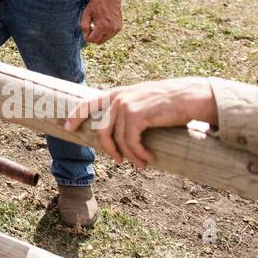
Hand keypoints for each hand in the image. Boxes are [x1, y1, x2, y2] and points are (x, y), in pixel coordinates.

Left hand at [63, 77, 216, 169]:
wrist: (190, 96)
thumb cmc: (170, 102)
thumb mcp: (144, 101)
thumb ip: (129, 110)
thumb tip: (118, 131)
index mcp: (118, 93)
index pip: (88, 102)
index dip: (76, 115)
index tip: (67, 127)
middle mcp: (119, 98)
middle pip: (102, 130)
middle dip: (109, 149)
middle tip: (119, 162)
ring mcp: (126, 105)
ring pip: (119, 140)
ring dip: (130, 156)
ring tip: (141, 165)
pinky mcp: (137, 115)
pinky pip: (131, 142)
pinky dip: (139, 154)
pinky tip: (148, 159)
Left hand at [79, 0, 122, 43]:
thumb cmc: (97, 4)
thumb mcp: (86, 13)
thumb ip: (84, 26)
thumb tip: (86, 36)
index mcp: (103, 26)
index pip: (92, 40)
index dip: (86, 37)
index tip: (85, 29)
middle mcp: (111, 29)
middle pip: (99, 42)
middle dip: (93, 36)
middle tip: (90, 26)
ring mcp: (117, 29)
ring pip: (104, 39)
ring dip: (99, 34)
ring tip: (97, 23)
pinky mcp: (119, 27)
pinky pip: (110, 35)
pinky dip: (105, 32)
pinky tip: (103, 23)